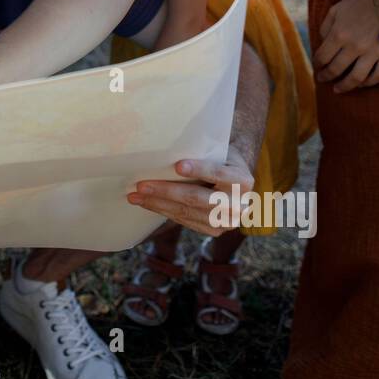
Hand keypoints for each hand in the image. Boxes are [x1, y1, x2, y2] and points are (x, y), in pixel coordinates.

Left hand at [127, 146, 255, 236]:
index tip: (177, 166)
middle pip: (198, 198)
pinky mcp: (214, 231)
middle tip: (141, 185)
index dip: (199, 170)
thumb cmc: (220, 159)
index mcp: (243, 181)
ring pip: (187, 212)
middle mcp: (239, 205)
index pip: (219, 173)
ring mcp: (227, 222)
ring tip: (135, 196)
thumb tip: (167, 147)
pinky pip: (184, 221)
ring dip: (158, 204)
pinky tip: (147, 204)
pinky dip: (163, 211)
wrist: (235, 182)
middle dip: (167, 191)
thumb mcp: (219, 153)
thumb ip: (202, 153)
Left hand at [313, 0, 378, 93]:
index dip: (317, 64)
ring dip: (345, 86)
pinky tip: (362, 84)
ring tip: (338, 89)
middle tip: (322, 79)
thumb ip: (325, 28)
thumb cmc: (360, 2)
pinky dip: (370, 82)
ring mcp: (372, 52)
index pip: (322, 57)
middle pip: (336, 70)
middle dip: (326, 77)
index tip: (317, 66)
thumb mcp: (335, 10)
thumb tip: (322, 44)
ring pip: (357, 78)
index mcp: (339, 34)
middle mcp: (354, 46)